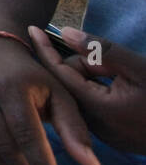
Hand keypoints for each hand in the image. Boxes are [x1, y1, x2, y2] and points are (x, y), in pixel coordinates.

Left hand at [31, 26, 145, 154]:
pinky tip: (118, 81)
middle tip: (105, 57)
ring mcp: (104, 134)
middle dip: (82, 64)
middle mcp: (94, 126)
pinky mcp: (114, 136)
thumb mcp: (140, 67)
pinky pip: (95, 105)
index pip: (60, 73)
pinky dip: (100, 88)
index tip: (31, 28)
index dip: (45, 49)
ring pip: (83, 93)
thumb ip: (101, 50)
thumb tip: (67, 33)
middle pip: (70, 83)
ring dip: (93, 76)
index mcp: (97, 110)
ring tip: (120, 71)